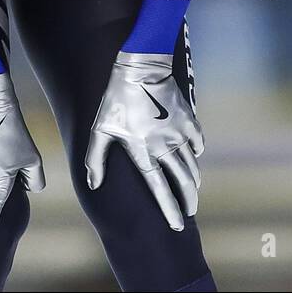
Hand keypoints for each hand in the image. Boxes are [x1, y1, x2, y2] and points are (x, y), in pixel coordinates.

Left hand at [85, 51, 203, 230]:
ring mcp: (179, 132)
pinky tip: (194, 157)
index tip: (177, 225)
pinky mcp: (188, 119)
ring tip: (192, 191)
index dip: (169, 209)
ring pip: (191, 165)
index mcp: (142, 151)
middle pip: (182, 181)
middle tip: (189, 212)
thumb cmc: (116, 99)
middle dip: (188, 201)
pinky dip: (197, 153)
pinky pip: (197, 142)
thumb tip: (94, 185)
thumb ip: (96, 159)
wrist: (141, 67)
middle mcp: (164, 146)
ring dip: (193, 181)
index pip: (159, 188)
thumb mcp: (100, 129)